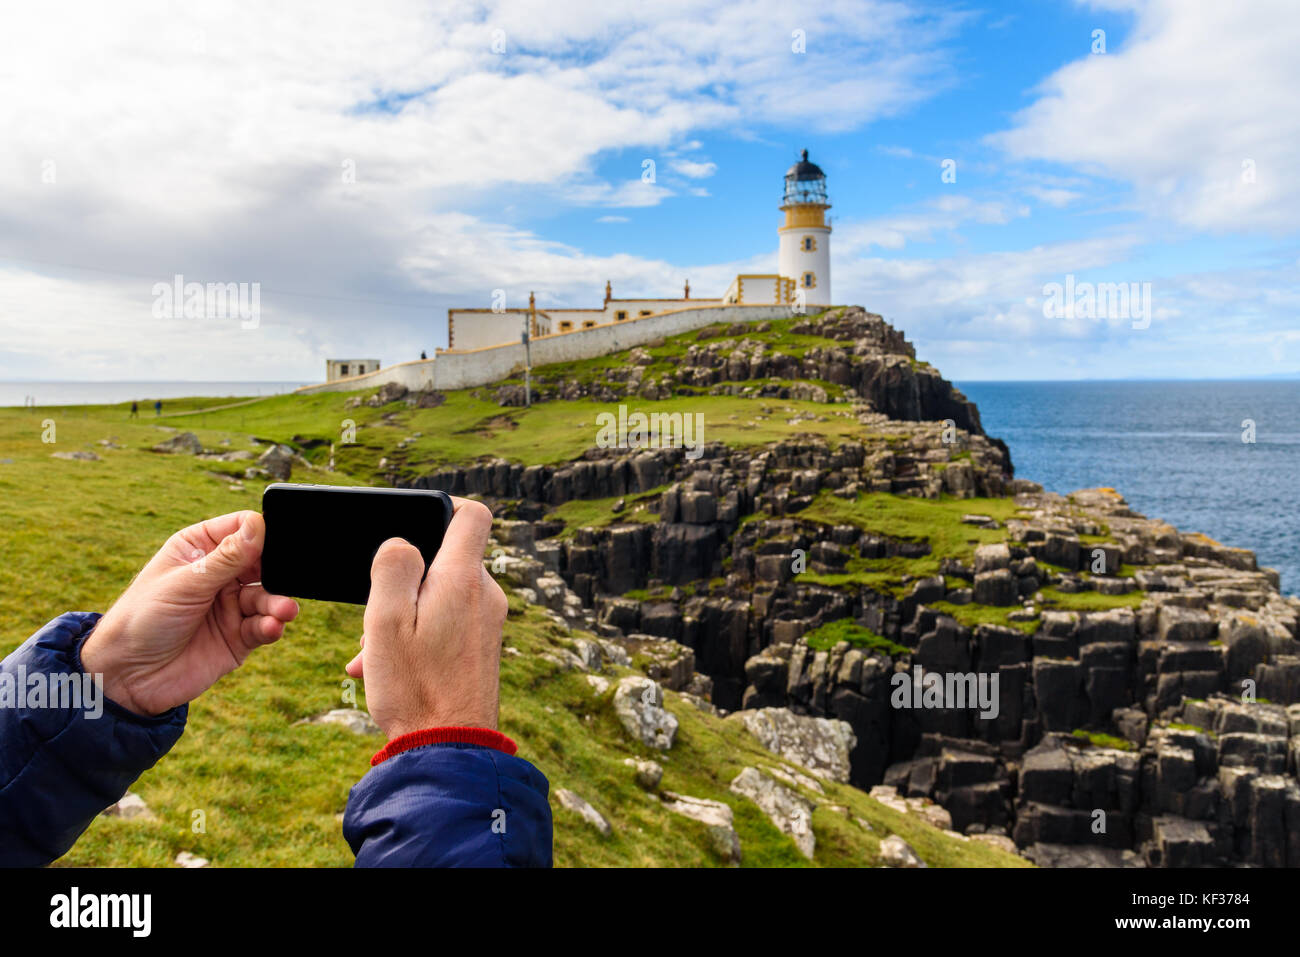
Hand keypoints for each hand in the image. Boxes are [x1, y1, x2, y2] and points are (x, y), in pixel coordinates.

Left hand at [81, 511, 298, 715]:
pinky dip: (272, 626)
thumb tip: (260, 525)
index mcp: (200, 549)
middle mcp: (220, 575)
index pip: (242, 529)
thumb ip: (226, 558)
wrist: (126, 678)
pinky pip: (264, 626)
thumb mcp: (185, 583)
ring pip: (268, 596)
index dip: (261, 533)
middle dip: (278, 572)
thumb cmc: (142, 620)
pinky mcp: (238, 637)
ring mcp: (230, 606)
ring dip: (278, 603)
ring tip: (283, 611)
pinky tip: (270, 627)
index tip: (274, 544)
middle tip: (285, 581)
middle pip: (264, 563)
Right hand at [345, 497, 506, 738]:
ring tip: (371, 650)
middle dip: (404, 578)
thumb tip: (400, 542)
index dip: (443, 505)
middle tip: (374, 613)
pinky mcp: (482, 649)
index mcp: (463, 579)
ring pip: (439, 597)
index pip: (473, 515)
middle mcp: (485, 596)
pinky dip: (416, 636)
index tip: (414, 518)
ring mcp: (486, 624)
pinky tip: (383, 667)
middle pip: (445, 560)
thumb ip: (392, 568)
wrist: (448, 749)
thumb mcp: (386, 620)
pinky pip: (446, 625)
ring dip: (403, 614)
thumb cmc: (414, 686)